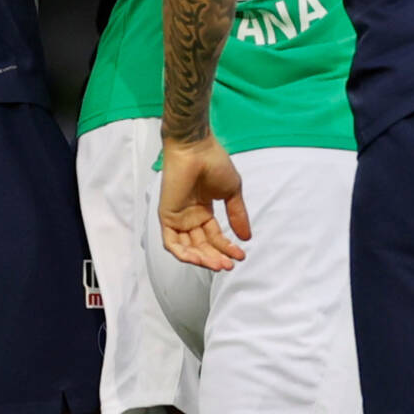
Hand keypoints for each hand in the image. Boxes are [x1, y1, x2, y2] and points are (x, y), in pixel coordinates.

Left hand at [160, 137, 249, 270]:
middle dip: (216, 257)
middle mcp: (189, 216)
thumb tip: (247, 238)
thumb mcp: (231, 192)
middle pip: (202, 245)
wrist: (196, 148)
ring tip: (218, 265)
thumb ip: (237, 215)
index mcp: (203, 210)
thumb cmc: (214, 162)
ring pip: (188, 248)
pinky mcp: (166, 216)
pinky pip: (172, 243)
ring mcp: (177, 217)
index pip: (215, 236)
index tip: (241, 255)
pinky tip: (200, 259)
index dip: (227, 248)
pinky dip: (184, 254)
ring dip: (203, 259)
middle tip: (230, 265)